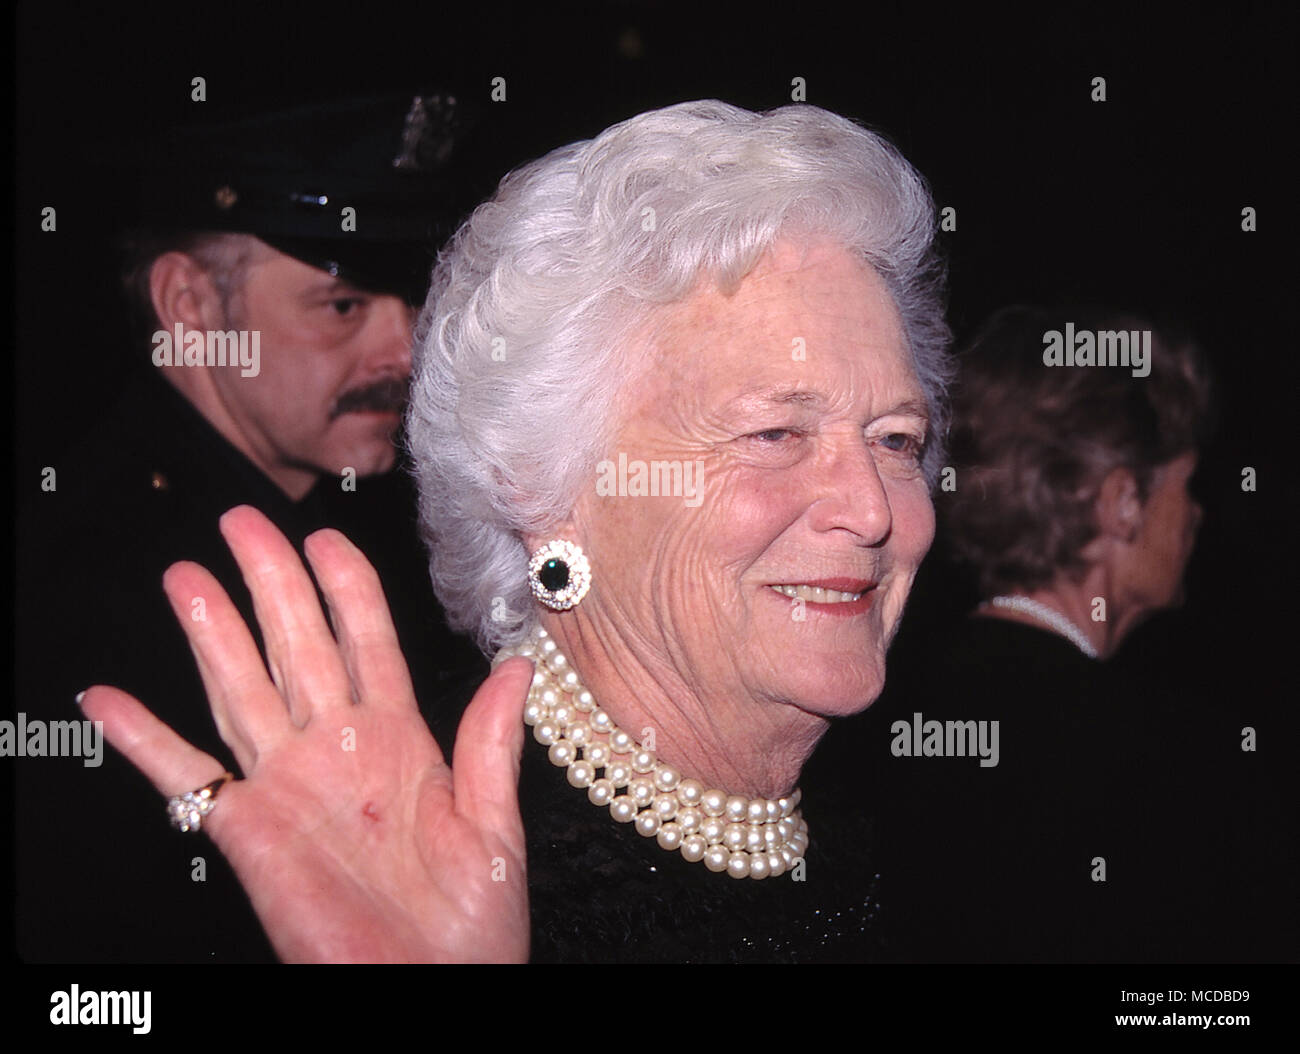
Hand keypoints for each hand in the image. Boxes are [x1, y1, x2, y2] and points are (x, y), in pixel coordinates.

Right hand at [81, 505, 530, 962]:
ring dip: (212, 633)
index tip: (326, 538)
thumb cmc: (469, 925)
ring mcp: (288, 785)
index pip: (366, 642)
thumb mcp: (494, 824)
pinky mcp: (247, 832)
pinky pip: (187, 777)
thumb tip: (517, 666)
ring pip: (242, 689)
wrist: (431, 991)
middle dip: (271, 582)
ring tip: (187, 576)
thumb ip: (492, 742)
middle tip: (243, 523)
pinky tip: (109, 700)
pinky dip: (144, 739)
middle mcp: (336, 751)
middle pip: (295, 646)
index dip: (345, 588)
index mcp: (399, 741)